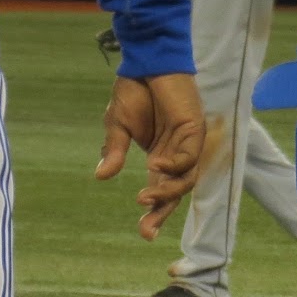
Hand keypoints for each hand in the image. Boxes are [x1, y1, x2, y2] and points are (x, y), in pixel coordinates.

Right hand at [96, 72, 203, 239]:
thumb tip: (102, 176)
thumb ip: (114, 150)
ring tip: (145, 196)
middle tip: (146, 230)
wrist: (145, 62)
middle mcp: (175, 153)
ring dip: (167, 192)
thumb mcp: (117, 125)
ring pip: (186, 179)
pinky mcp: (195, 128)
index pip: (160, 191)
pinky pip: (188, 157)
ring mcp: (187, 142)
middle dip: (162, 212)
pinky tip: (155, 165)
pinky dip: (174, 167)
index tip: (143, 233)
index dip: (154, 213)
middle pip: (176, 191)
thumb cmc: (134, 91)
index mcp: (159, 156)